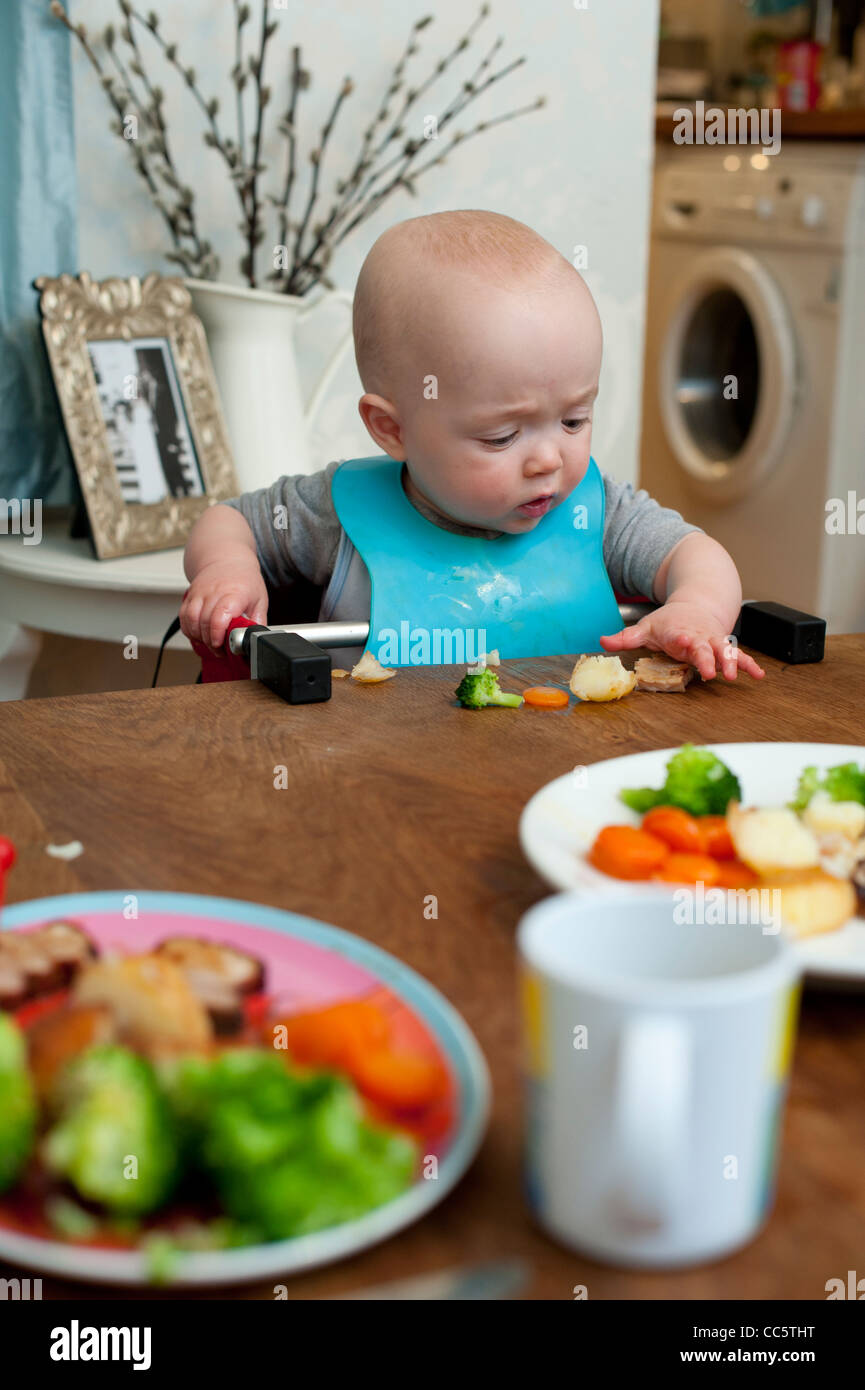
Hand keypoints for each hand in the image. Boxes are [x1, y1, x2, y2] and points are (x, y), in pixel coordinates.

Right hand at [179, 558, 267, 656]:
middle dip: (211, 642)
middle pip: (204, 622)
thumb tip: (256, 639)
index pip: (220, 616)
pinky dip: (189, 630)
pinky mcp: (190, 596)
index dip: (218, 634)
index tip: (223, 645)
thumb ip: (258, 622)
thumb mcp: (260, 600)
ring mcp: (200, 593)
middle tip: (220, 649)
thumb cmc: (245, 581)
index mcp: (235, 594)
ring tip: (210, 642)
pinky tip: (199, 634)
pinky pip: (184, 617)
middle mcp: (214, 592)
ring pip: (191, 620)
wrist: (227, 559)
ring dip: (199, 637)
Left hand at [599, 600, 764, 681]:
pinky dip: (749, 664)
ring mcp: (713, 642)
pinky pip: (739, 656)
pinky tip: (759, 675)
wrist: (695, 604)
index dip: (683, 640)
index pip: (680, 636)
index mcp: (678, 631)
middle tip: (712, 673)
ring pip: (725, 651)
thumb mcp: (646, 626)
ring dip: (731, 662)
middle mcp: (698, 636)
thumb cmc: (670, 621)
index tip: (684, 643)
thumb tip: (601, 641)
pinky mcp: (724, 648)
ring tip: (736, 675)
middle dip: (708, 659)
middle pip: (705, 647)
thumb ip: (626, 637)